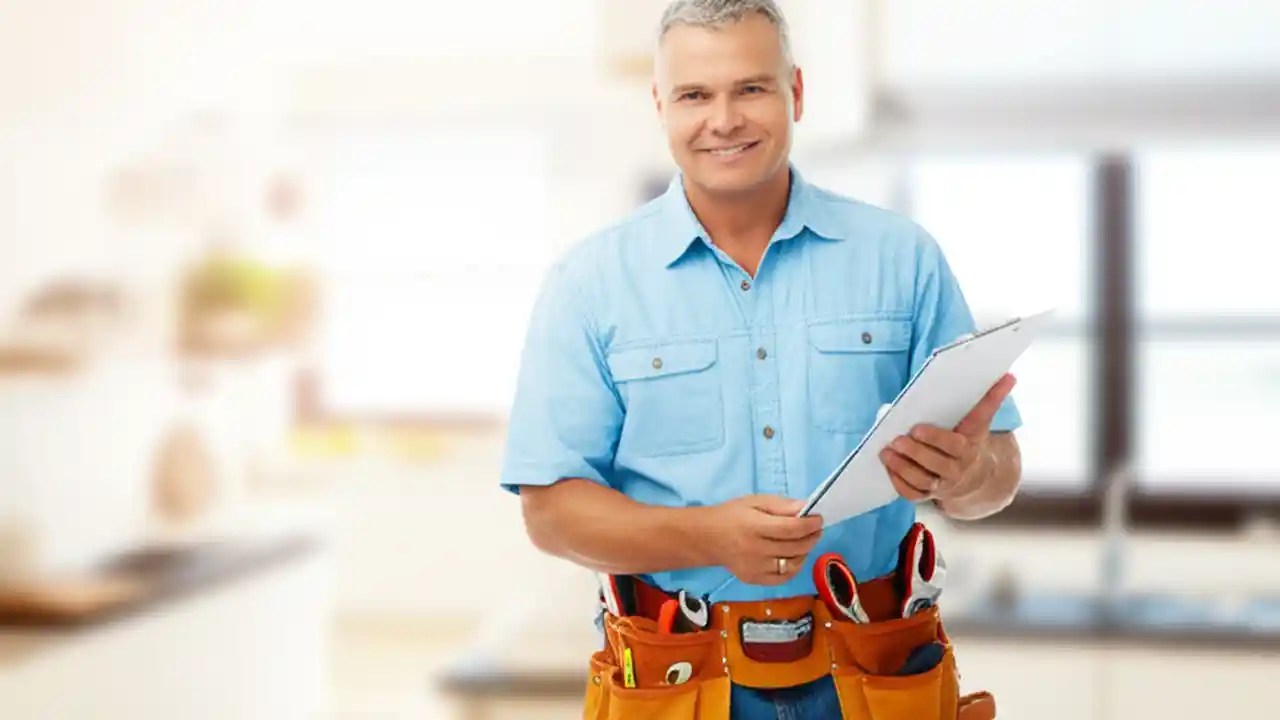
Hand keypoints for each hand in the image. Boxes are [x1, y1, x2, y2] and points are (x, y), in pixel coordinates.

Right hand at [702, 495, 823, 585]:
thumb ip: (781, 505)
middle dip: (811, 537)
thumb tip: (806, 509)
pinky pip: (783, 578)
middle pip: (795, 547)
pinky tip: (794, 557)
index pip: (792, 529)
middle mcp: (755, 550)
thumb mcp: (755, 501)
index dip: (810, 524)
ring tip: (804, 542)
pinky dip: (793, 568)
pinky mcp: (753, 579)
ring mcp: (754, 568)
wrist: (707, 538)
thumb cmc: (732, 515)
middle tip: (815, 529)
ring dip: (804, 553)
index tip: (818, 519)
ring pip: (792, 565)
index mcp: (754, 527)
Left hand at [880, 373, 1016, 501]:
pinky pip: (913, 495)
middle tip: (896, 440)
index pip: (953, 445)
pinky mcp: (930, 495)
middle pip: (934, 464)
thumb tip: (1009, 376)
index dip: (934, 438)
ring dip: (902, 468)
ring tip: (886, 453)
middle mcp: (956, 470)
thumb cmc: (971, 441)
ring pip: (922, 481)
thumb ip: (990, 400)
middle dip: (914, 453)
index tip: (916, 429)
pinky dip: (899, 484)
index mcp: (968, 450)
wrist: (977, 477)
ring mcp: (942, 485)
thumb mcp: (980, 423)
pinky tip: (889, 469)